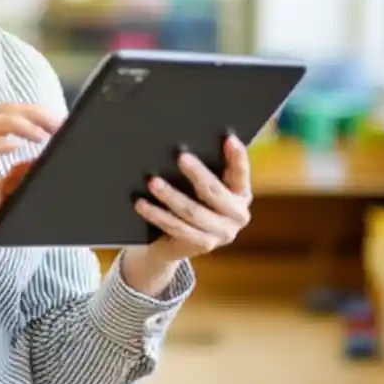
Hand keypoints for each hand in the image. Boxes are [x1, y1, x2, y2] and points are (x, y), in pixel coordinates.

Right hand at [0, 103, 61, 267]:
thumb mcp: (7, 189)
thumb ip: (21, 172)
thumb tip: (43, 158)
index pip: (9, 114)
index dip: (34, 112)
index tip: (59, 121)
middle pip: (0, 111)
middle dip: (31, 112)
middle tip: (55, 123)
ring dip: (16, 123)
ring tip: (40, 135)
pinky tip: (15, 148)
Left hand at [134, 133, 253, 264]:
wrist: (179, 242)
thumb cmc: (193, 201)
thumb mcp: (202, 185)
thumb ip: (203, 168)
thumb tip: (183, 143)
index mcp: (241, 194)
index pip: (241, 172)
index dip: (236, 156)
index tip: (229, 138)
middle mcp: (238, 215)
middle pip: (215, 193)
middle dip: (198, 174)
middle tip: (181, 157)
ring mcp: (222, 234)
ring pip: (193, 212)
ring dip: (171, 196)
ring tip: (153, 182)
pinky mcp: (202, 245)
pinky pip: (176, 228)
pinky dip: (157, 215)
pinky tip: (142, 204)